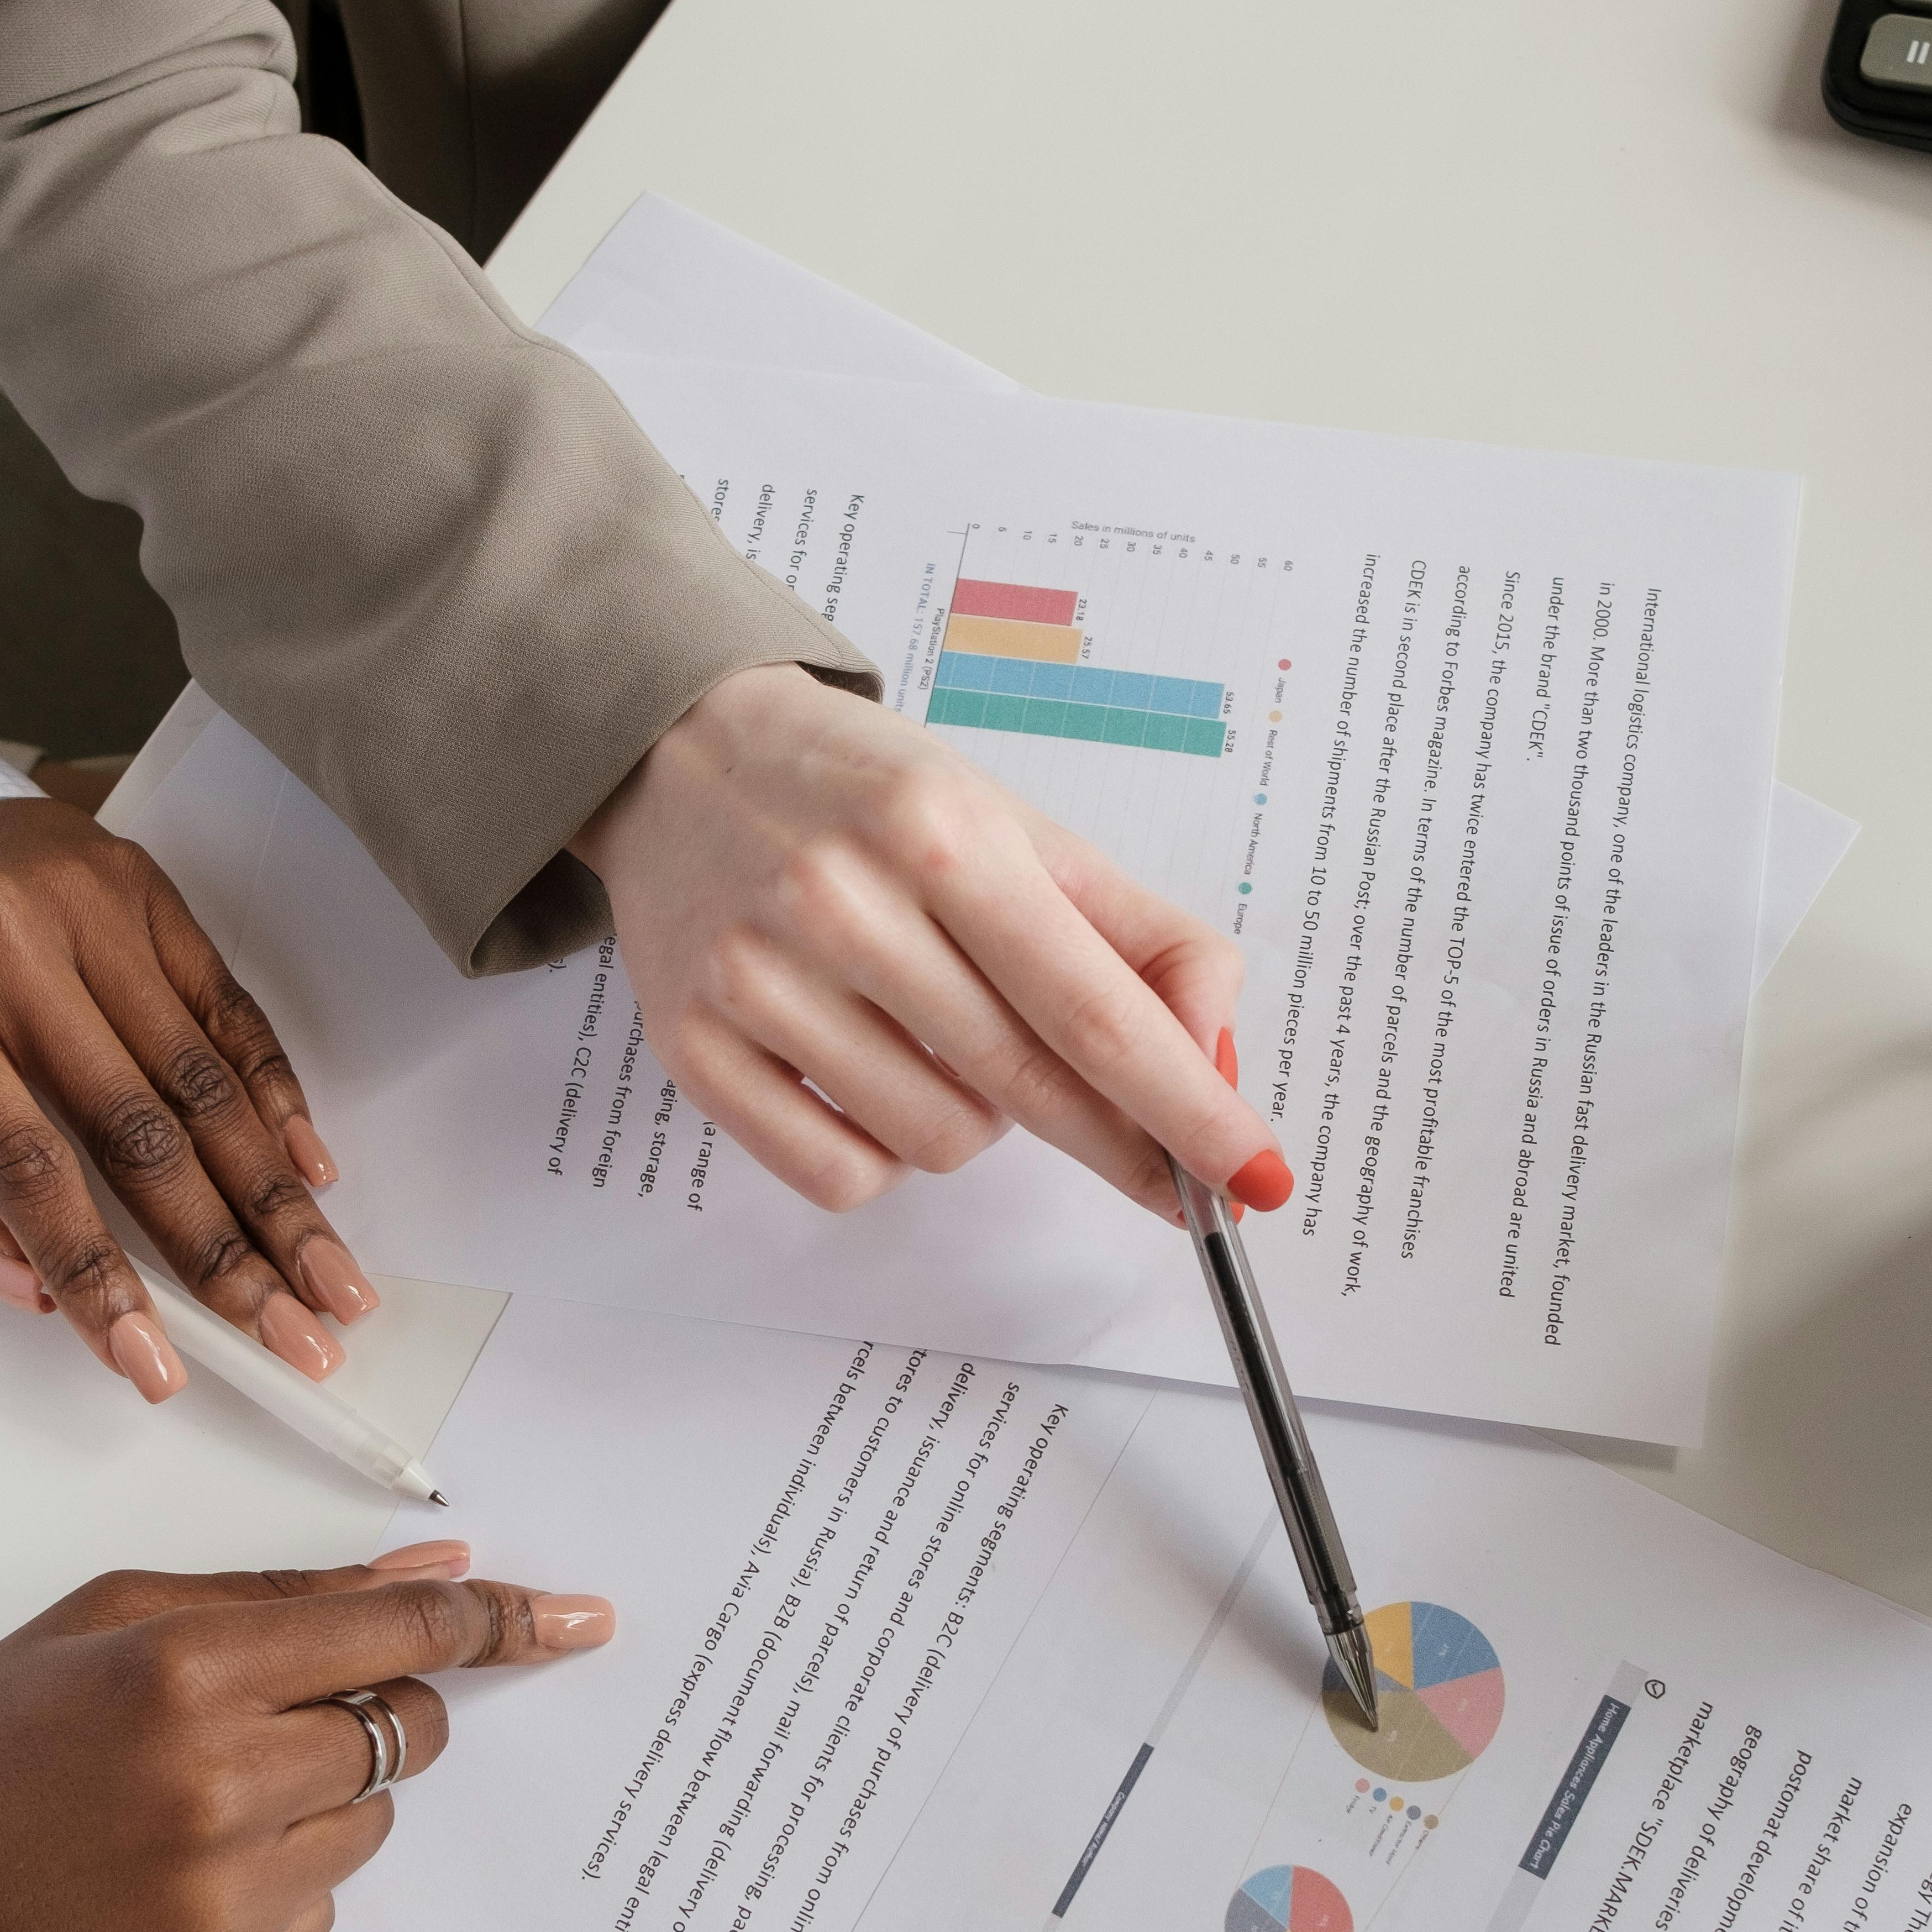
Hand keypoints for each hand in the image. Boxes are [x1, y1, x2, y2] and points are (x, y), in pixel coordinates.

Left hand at [0, 796, 377, 1402]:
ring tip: (328, 1280)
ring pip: (203, 1078)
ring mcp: (85, 906)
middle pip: (139, 1129)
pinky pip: (227, 1007)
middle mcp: (4, 943)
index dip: (95, 1272)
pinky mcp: (142, 888)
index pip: (21, 1160)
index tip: (152, 1361)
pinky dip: (275, 1096)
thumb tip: (30, 1289)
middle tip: (289, 1339)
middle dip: (225, 1254)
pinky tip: (309, 1169)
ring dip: (276, 1195)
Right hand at [0, 1544, 613, 1931]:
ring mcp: (227, 1903)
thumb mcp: (114, 1621)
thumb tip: (435, 1569)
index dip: (498, 1618)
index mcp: (187, 1674)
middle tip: (273, 1721)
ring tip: (193, 1809)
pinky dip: (277, 1892)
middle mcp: (219, 1788)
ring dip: (316, 1804)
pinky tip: (178, 1883)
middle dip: (367, 1709)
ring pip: (370, 1823)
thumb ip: (285, 1595)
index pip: (399, 1631)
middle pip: (403, 1728)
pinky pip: (325, 1918)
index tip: (574, 1617)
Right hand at [571, 665, 1288, 1218]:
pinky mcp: (695, 1047)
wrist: (680, 754)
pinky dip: (884, 1156)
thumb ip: (1134, 933)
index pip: (1092, 1007)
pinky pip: (840, 1177)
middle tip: (1170, 1172)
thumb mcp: (1017, 825)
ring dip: (980, 1121)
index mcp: (941, 830)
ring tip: (945, 1038)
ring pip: (939, 1143)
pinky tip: (877, 1081)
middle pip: (1027, 1084)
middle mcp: (843, 902)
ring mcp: (758, 980)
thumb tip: (1212, 1051)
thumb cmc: (866, 796)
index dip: (1184, 1104)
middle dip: (1120, 1142)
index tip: (1251, 1173)